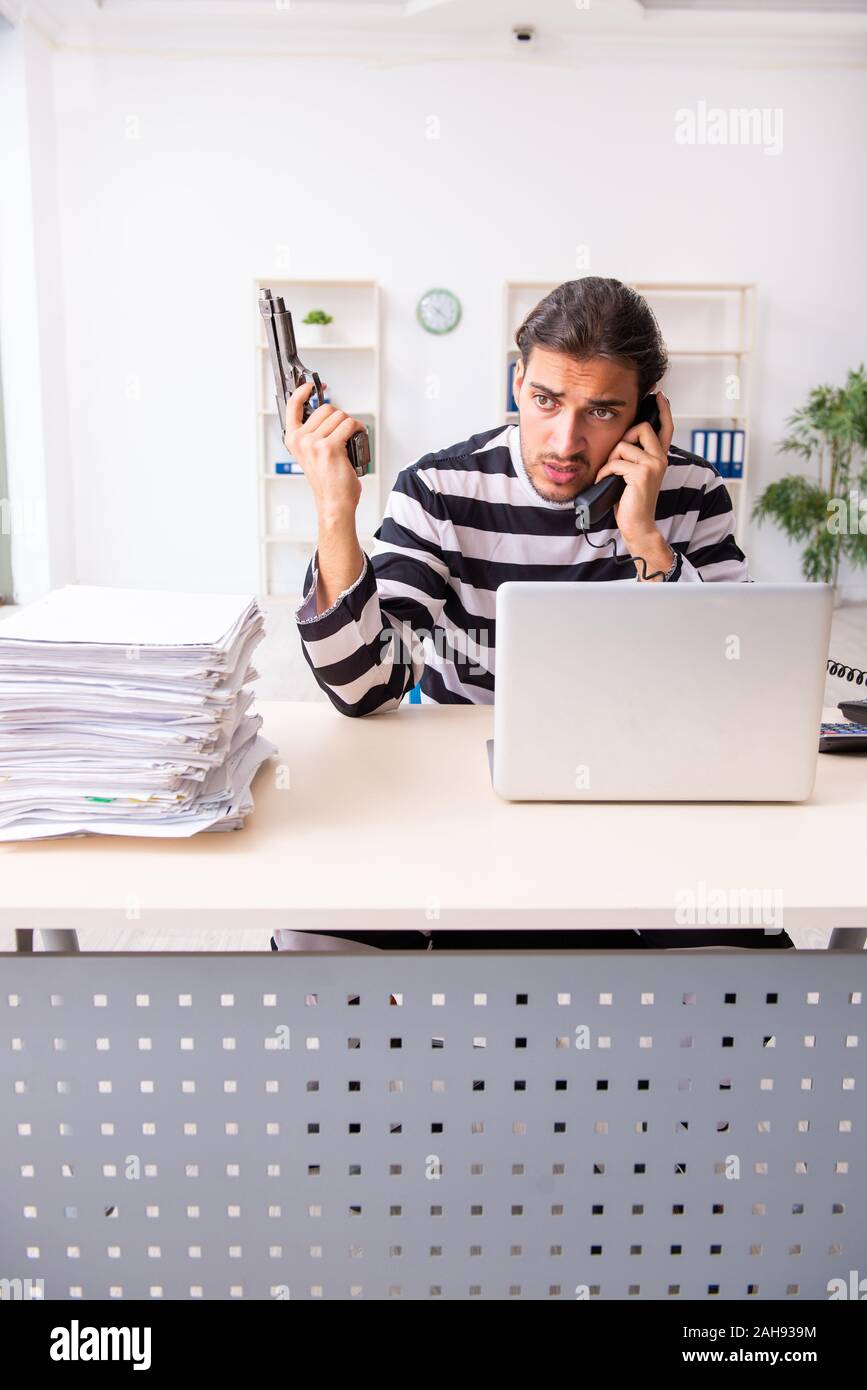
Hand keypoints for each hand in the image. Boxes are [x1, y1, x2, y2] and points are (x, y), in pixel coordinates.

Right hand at [283, 380, 363, 524]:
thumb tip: (328, 413)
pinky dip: (358, 429)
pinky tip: (357, 438)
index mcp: (293, 439)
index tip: (311, 386)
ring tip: (350, 439)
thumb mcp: (311, 454)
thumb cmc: (327, 481)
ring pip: (339, 415)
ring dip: (350, 424)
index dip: (303, 391)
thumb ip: (313, 433)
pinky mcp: (330, 447)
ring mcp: (313, 443)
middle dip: (338, 417)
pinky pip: (349, 425)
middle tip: (342, 433)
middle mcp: (300, 439)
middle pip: (326, 408)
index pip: (293, 405)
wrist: (333, 503)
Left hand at [594, 392, 674, 552]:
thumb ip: (633, 457)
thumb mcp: (632, 474)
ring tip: (610, 476)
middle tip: (616, 458)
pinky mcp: (642, 474)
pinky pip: (615, 462)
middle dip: (623, 438)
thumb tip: (620, 440)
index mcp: (660, 458)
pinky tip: (605, 483)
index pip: (666, 428)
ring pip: (623, 446)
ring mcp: (653, 465)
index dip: (664, 411)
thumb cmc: (631, 501)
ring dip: (610, 460)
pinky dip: (605, 473)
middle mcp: (660, 459)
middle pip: (641, 428)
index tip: (659, 396)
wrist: (637, 525)